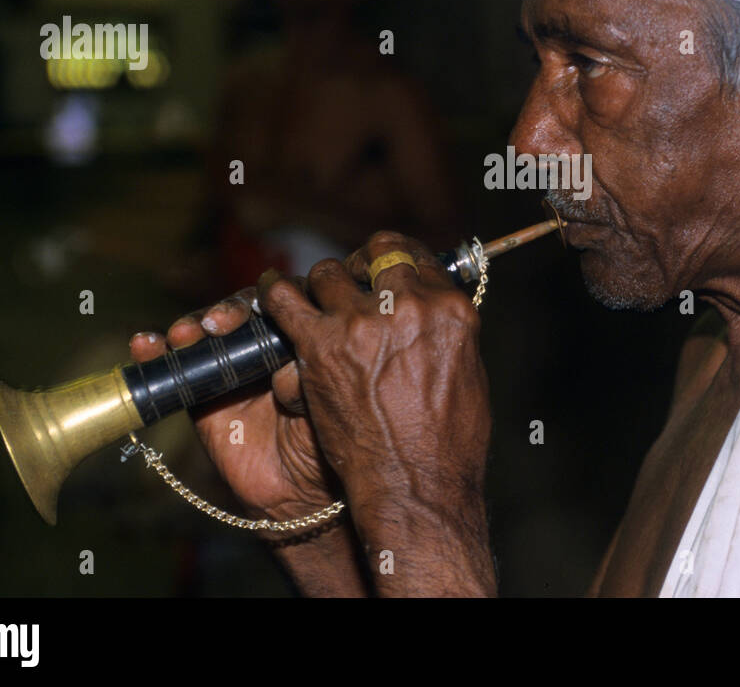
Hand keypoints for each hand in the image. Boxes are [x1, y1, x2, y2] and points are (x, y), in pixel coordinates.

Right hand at [130, 287, 368, 595]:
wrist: (302, 492)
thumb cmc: (328, 441)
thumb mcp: (328, 405)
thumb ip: (311, 380)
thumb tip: (287, 370)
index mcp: (304, 336)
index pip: (288, 299)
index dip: (276, 296)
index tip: (265, 306)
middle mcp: (265, 343)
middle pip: (244, 308)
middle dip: (229, 310)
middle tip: (219, 324)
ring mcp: (230, 364)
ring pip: (208, 331)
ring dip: (192, 324)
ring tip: (183, 335)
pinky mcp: (201, 391)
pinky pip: (176, 367)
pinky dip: (156, 352)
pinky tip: (144, 344)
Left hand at [258, 231, 494, 594]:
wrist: (414, 484)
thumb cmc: (448, 443)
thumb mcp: (469, 373)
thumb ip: (446, 333)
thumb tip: (431, 314)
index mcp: (450, 308)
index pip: (416, 257)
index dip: (394, 260)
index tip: (382, 267)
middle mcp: (407, 305)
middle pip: (374, 255)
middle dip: (361, 267)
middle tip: (350, 283)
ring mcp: (360, 322)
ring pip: (327, 274)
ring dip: (321, 285)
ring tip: (313, 298)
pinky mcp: (319, 345)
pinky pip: (284, 300)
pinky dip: (274, 294)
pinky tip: (270, 293)